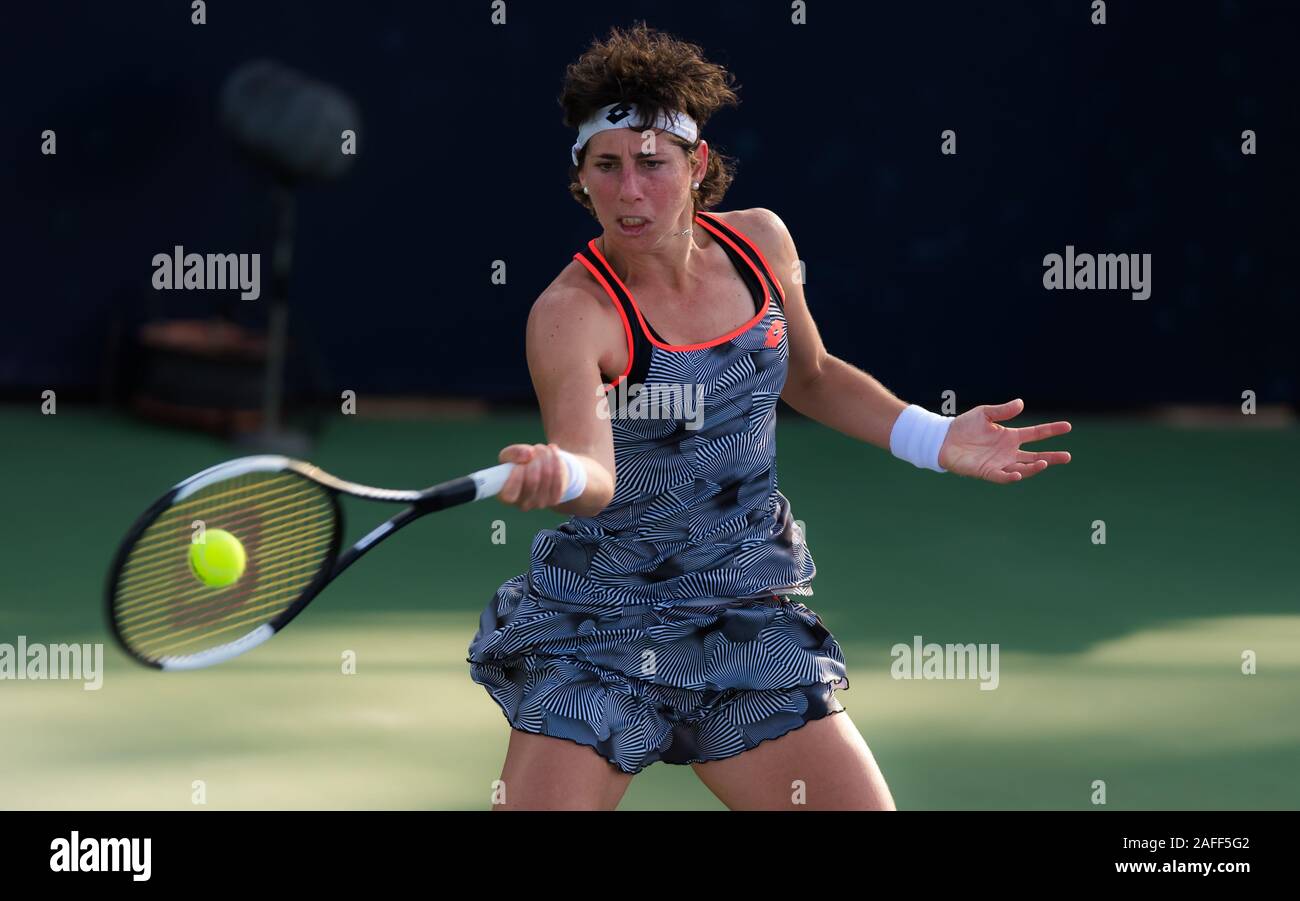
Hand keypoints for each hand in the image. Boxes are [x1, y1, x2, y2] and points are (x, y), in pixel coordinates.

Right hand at [497, 443, 569, 510]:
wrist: (541, 469)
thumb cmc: (520, 463)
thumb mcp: (510, 455)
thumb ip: (513, 453)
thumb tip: (528, 455)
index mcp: (506, 496)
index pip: (509, 495)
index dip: (515, 478)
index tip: (520, 465)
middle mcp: (522, 504)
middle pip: (532, 481)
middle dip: (535, 459)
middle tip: (536, 448)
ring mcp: (539, 504)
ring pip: (547, 476)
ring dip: (547, 456)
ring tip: (544, 449)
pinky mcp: (554, 500)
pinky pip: (558, 478)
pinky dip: (556, 461)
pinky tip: (553, 452)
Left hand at [937, 399, 1071, 483]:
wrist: (943, 439)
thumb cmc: (964, 426)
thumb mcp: (985, 413)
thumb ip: (1003, 411)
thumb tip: (1021, 403)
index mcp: (1010, 437)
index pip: (1036, 434)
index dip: (1051, 430)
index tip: (1067, 427)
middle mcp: (1008, 452)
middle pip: (1035, 457)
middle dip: (1051, 457)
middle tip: (1067, 456)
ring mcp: (999, 463)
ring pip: (1022, 468)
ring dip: (1034, 467)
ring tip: (1045, 463)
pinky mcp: (987, 472)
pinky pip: (1001, 476)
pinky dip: (1010, 476)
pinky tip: (1017, 474)